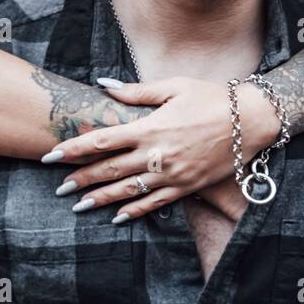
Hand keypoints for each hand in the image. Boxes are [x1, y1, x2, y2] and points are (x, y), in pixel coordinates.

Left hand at [43, 75, 277, 221]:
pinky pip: (155, 204)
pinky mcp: (187, 187)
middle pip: (109, 170)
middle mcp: (157, 154)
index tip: (51, 156)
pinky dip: (134, 212)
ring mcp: (172, 174)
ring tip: (78, 206)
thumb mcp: (174, 86)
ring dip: (100, 200)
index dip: (73, 150)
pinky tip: (117, 218)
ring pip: (128, 191)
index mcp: (150, 127)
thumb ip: (137, 91)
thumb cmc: (212, 97)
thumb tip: (104, 86)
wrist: (251, 120)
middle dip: (80, 180)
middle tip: (57, 188)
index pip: (102, 141)